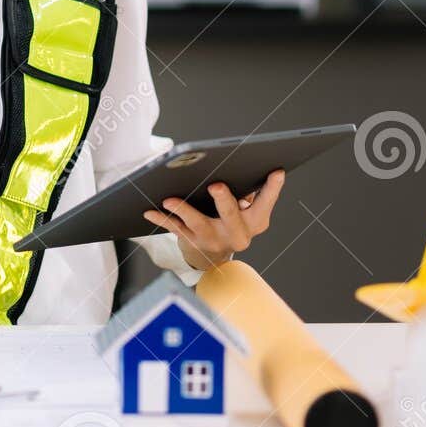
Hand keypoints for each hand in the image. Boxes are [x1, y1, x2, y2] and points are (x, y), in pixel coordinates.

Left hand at [142, 169, 284, 268]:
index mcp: (256, 221)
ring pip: (198, 224)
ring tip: (170, 200)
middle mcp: (237, 234)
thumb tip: (240, 171)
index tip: (276, 171)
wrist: (215, 256)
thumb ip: (248, 193)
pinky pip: (175, 229)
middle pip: (231, 216)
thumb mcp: (247, 210)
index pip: (266, 203)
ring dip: (184, 211)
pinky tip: (149, 211)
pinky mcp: (193, 242)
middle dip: (224, 201)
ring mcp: (214, 239)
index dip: (272, 188)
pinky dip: (161, 219)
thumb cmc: (232, 219)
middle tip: (216, 186)